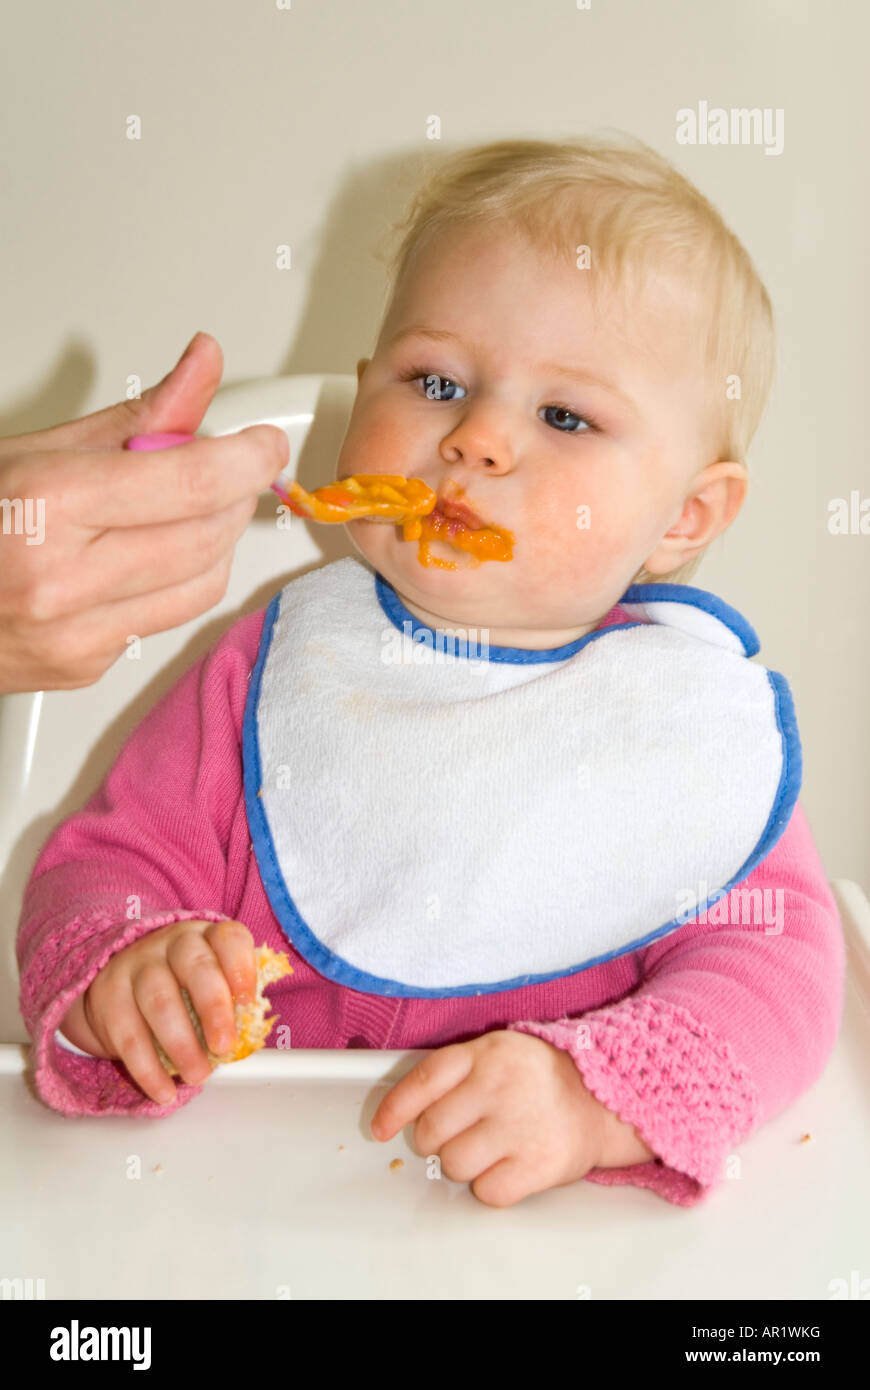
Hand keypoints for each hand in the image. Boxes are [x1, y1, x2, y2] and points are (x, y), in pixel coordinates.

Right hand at [0, 331, 288, 692]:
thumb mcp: (40, 450)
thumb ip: (138, 417)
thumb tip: (201, 367)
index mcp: (50, 506)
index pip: (192, 483)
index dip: (247, 459)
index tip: (264, 444)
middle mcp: (63, 579)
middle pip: (209, 536)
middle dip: (233, 496)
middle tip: (222, 469)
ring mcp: (76, 633)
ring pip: (203, 584)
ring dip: (213, 541)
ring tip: (176, 512)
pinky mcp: (86, 667)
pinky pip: (167, 618)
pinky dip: (174, 583)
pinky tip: (137, 559)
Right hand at [58, 918, 257, 1105]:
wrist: (119, 978)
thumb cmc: (179, 984)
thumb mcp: (208, 979)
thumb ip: (230, 1001)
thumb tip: (250, 1036)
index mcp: (205, 937)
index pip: (227, 939)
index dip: (241, 968)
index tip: (248, 1002)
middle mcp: (171, 944)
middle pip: (195, 968)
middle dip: (213, 1010)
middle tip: (224, 1048)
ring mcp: (136, 966)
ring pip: (159, 1002)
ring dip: (181, 1045)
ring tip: (198, 1075)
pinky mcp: (109, 996)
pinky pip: (128, 1035)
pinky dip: (148, 1069)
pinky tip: (163, 1090)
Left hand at [370, 1029, 615, 1207]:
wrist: (604, 1100)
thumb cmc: (539, 1080)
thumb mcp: (497, 1053)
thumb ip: (455, 1073)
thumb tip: (403, 1110)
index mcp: (486, 1053)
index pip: (423, 1082)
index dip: (394, 1109)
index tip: (380, 1128)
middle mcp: (501, 1086)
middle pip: (431, 1132)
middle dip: (436, 1139)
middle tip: (461, 1132)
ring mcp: (520, 1125)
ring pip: (454, 1165)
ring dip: (465, 1163)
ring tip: (491, 1147)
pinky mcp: (538, 1164)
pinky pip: (487, 1191)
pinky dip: (492, 1186)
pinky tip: (509, 1165)